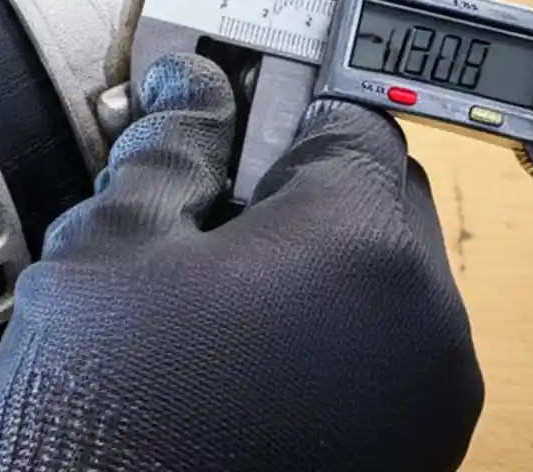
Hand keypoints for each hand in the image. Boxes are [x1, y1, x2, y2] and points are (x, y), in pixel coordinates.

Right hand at [0, 54, 483, 470]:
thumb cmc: (107, 427)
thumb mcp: (107, 253)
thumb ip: (165, 151)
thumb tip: (189, 96)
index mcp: (360, 249)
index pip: (345, 117)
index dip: (270, 110)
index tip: (221, 124)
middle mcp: (424, 325)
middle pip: (373, 197)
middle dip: (290, 191)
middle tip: (198, 217)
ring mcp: (425, 399)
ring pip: (377, 279)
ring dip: (307, 264)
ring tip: (206, 298)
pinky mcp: (409, 450)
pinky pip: (378, 352)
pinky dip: (323, 335)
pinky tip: (233, 356)